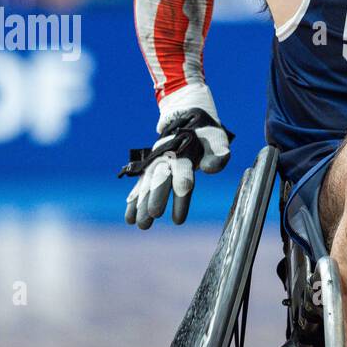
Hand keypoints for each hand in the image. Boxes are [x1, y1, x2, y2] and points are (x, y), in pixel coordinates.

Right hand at [121, 105, 232, 228]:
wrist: (188, 121)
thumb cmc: (206, 136)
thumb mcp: (217, 140)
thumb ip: (217, 154)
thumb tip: (209, 169)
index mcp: (185, 152)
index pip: (183, 172)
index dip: (180, 192)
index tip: (179, 216)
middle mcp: (167, 158)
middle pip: (160, 179)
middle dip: (156, 197)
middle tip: (153, 216)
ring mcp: (157, 163)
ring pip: (148, 184)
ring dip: (142, 204)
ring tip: (140, 225)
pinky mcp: (151, 169)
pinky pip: (140, 185)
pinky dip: (134, 201)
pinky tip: (129, 217)